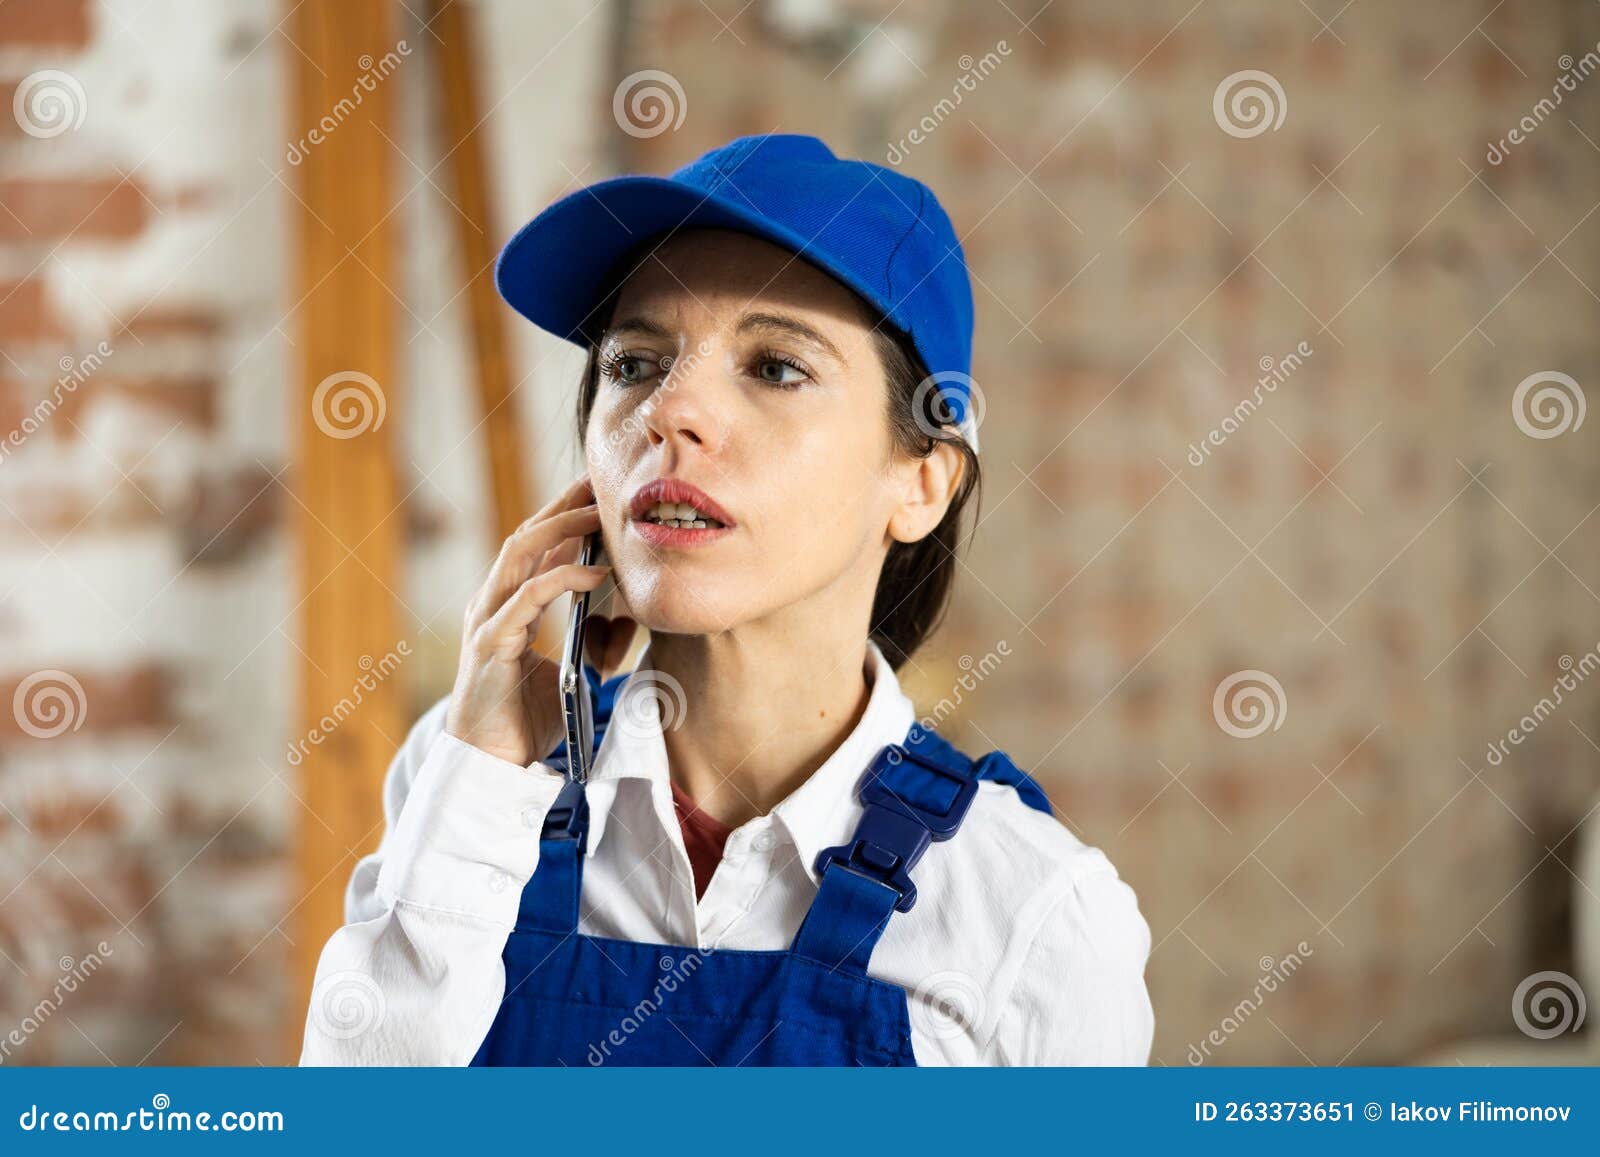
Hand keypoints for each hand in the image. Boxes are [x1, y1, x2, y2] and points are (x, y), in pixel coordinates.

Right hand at [443, 474, 633, 766]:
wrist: (488, 765)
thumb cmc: (523, 720)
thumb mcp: (569, 674)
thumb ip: (590, 643)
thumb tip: (627, 622)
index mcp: (505, 605)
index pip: (534, 545)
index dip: (564, 513)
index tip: (598, 489)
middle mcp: (491, 603)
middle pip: (526, 534)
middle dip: (564, 505)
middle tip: (600, 481)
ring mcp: (487, 619)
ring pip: (521, 552)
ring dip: (563, 527)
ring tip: (601, 512)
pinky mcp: (492, 643)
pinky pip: (528, 596)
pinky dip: (563, 577)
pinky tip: (597, 572)